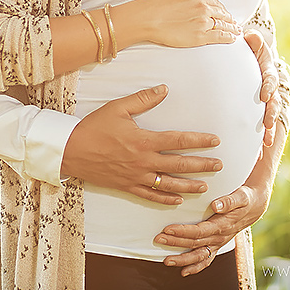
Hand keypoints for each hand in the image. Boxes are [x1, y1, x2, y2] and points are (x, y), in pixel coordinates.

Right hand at [61, 85, 222, 203]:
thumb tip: (164, 89)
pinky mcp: (127, 186)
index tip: (215, 141)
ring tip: (204, 187)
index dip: (199, 141)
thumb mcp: (117, 108)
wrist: (70, 150)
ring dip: (188, 186)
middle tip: (219, 165)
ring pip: (167, 184)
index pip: (178, 140)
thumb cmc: (93, 127)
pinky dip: (165, 199)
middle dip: (201, 165)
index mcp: (143, 140)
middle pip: (178, 165)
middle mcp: (143, 161)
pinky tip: (177, 200)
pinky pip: (149, 196)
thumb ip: (143, 99)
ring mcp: (135, 176)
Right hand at [122, 0, 239, 48]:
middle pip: (222, 14)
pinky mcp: (200, 37)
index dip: (222, 9)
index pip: (216, 3)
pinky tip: (232, 39)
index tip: (225, 13)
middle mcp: (204, 8)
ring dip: (232, 28)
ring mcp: (203, 22)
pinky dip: (228, 37)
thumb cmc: (158, 4)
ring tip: (237, 31)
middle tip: (235, 23)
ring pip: (223, 25)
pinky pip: (219, 37)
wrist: (148, 18)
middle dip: (229, 19)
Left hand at [156, 183, 268, 275]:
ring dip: (183, 260)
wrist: (254, 207)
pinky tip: (183, 271)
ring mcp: (218, 243)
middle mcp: (219, 237)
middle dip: (176, 242)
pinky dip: (195, 267)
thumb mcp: (241, 196)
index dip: (183, 231)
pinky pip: (206, 259)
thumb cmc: (245, 199)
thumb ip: (229, 201)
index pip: (199, 231)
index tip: (168, 229)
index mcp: (222, 225)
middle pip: (195, 243)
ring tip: (166, 261)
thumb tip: (216, 205)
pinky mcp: (217, 244)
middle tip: (159, 239)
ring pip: (199, 256)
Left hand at [244, 30, 280, 146]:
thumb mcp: (249, 47)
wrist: (244, 63)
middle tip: (267, 121)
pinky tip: (261, 148)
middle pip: (274, 100)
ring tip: (265, 139)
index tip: (264, 95)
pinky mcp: (262, 112)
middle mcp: (270, 87)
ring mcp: (268, 100)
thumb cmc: (245, 53)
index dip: (268, 86)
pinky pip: (265, 125)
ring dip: (269, 126)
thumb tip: (250, 35)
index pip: (270, 78)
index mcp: (266, 71)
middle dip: (271, 111)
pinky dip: (264, 136)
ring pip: (271, 115)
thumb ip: (252, 42)